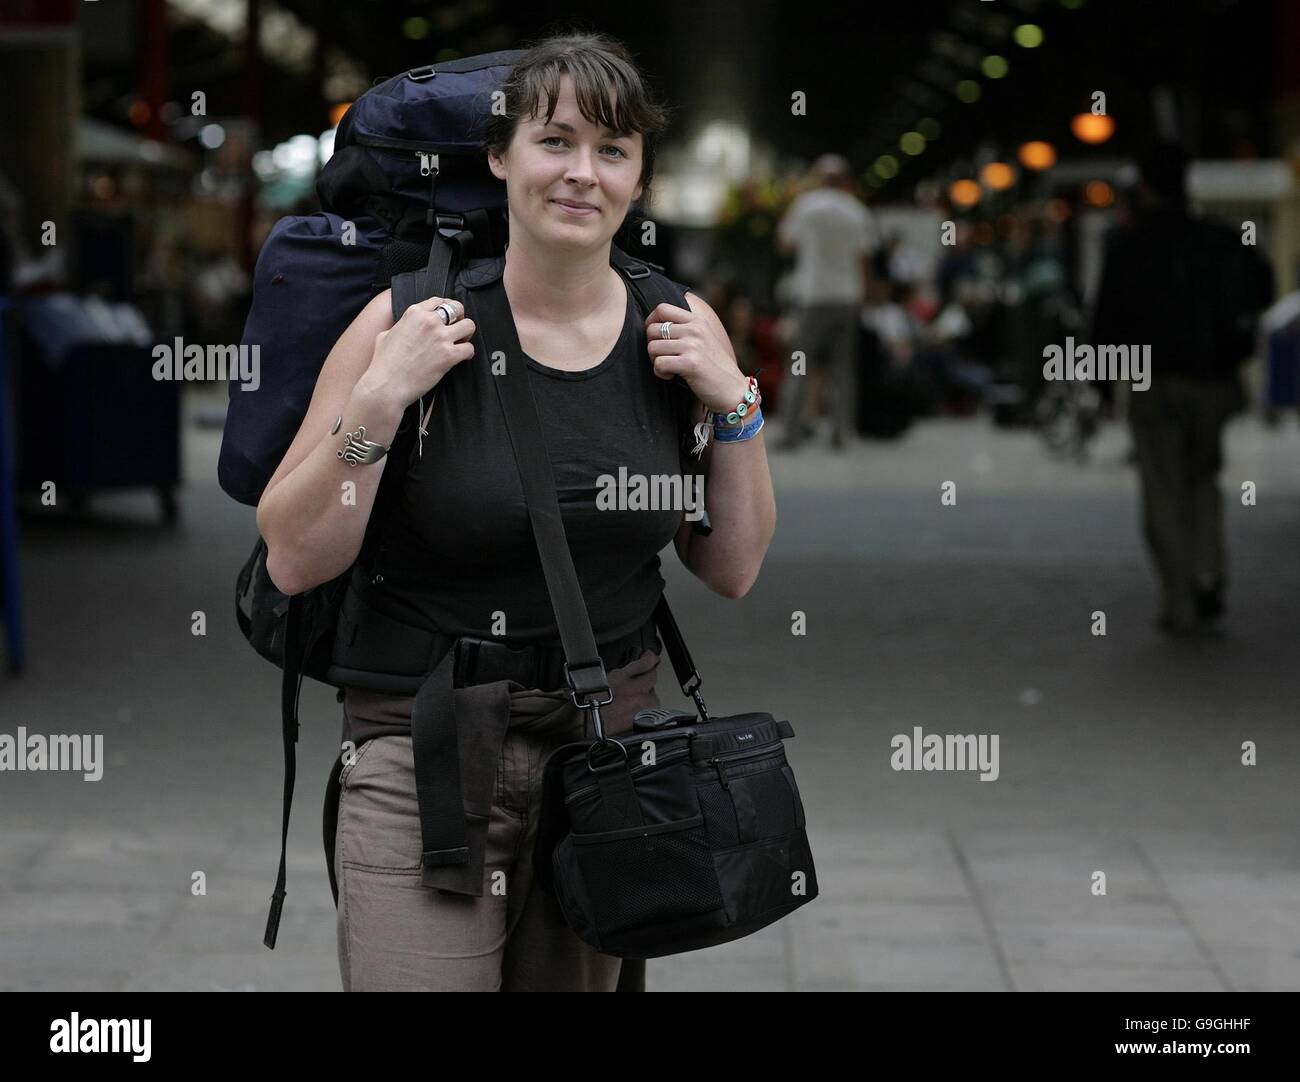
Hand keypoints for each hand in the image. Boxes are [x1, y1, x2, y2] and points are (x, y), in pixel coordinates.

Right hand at [368, 296, 476, 406]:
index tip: (448, 317)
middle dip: (459, 318)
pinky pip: (469, 348)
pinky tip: (462, 358)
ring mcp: (440, 337)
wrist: (387, 385)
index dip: (446, 308)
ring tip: (460, 343)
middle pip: (457, 308)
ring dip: (466, 334)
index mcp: (414, 313)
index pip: (438, 301)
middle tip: (456, 329)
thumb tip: (405, 327)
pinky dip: (468, 353)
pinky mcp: (449, 355)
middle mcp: (429, 321)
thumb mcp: (386, 335)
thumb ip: (401, 326)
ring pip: (469, 325)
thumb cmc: (383, 364)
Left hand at [644, 302, 749, 416]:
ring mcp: (693, 345)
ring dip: (655, 361)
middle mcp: (695, 329)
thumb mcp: (704, 339)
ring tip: (669, 368)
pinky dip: (660, 373)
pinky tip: (671, 376)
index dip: (650, 322)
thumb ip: (685, 329)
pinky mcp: (690, 363)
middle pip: (652, 329)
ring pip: (652, 347)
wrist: (732, 389)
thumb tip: (653, 325)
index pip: (662, 309)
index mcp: (697, 321)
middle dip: (652, 346)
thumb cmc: (714, 367)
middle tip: (663, 358)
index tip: (655, 337)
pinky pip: (659, 363)